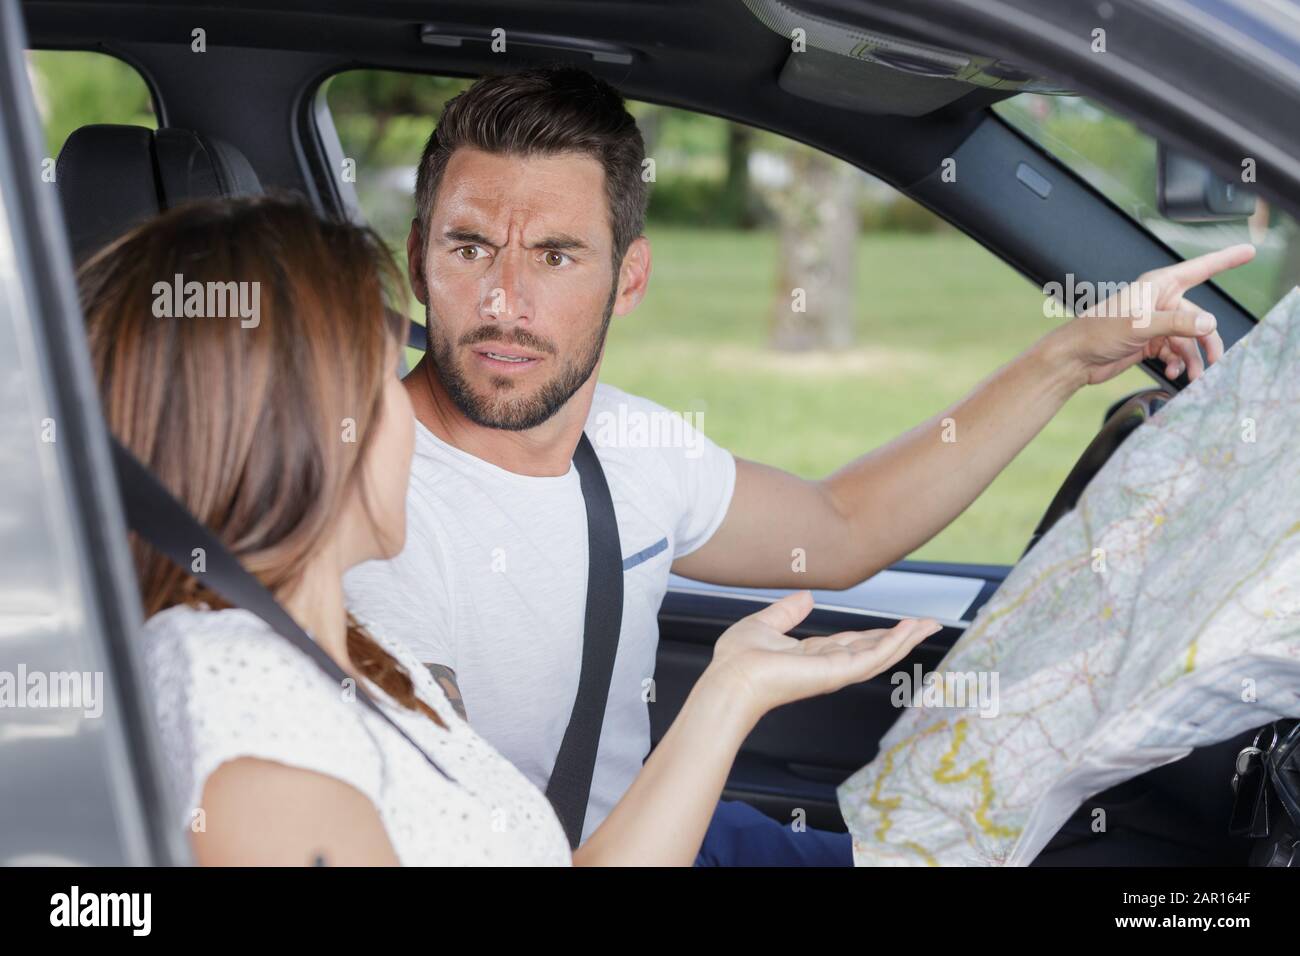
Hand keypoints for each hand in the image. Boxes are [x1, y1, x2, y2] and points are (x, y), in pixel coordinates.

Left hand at [706, 590, 939, 720]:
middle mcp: (828, 665)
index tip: (902, 624)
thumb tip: (806, 598)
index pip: (854, 643)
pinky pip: (872, 658)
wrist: (730, 680)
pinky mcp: (837, 674)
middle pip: (875, 649)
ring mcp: (835, 672)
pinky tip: (909, 632)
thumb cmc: (737, 660)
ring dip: (905, 640)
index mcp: (813, 655)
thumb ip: (786, 613)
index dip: (879, 633)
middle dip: (903, 637)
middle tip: (930, 625)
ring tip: (929, 626)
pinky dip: (893, 644)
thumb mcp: (764, 624)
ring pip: (880, 655)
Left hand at [1053, 244, 1255, 384]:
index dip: (1226, 260)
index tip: (1249, 251)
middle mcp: (1160, 302)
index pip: (1200, 269)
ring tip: (1194, 378)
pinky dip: (1177, 364)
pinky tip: (1171, 374)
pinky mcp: (1150, 343)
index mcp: (1158, 286)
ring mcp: (1156, 324)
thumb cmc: (1097, 332)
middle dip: (1207, 342)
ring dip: (1192, 359)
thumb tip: (1209, 324)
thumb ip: (1176, 324)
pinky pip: (1175, 353)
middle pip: (1199, 319)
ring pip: (1189, 340)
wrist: (1075, 359)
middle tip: (1216, 363)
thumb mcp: (1140, 325)